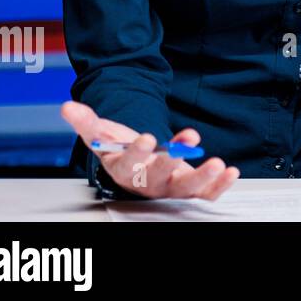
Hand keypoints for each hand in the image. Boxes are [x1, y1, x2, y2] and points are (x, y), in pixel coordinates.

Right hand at [60, 100, 238, 199]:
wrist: (141, 165)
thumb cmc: (122, 150)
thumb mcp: (103, 135)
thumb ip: (87, 122)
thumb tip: (68, 107)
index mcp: (125, 170)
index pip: (128, 164)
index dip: (136, 152)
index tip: (146, 137)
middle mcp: (148, 183)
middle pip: (158, 178)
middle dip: (171, 160)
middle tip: (184, 144)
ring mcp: (171, 188)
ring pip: (185, 188)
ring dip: (202, 177)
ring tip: (217, 163)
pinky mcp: (191, 190)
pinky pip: (206, 193)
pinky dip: (219, 186)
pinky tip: (231, 172)